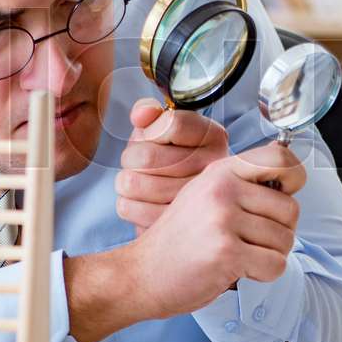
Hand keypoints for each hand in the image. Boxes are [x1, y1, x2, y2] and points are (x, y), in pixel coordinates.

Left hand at [115, 98, 229, 234]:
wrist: (187, 203)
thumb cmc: (173, 158)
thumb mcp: (165, 128)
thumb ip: (151, 113)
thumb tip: (142, 114)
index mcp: (214, 137)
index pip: (171, 124)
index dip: (150, 130)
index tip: (154, 137)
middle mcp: (213, 169)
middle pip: (145, 156)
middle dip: (132, 156)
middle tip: (142, 162)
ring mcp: (196, 203)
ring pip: (132, 182)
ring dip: (128, 179)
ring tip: (143, 180)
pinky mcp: (174, 229)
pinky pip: (128, 207)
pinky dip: (128, 203)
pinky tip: (145, 201)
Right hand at [123, 143, 306, 320]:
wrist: (141, 273)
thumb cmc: (179, 240)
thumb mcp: (204, 195)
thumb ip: (241, 183)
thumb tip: (287, 169)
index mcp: (220, 171)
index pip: (279, 158)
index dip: (294, 177)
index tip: (286, 193)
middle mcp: (223, 189)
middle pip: (291, 209)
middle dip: (281, 232)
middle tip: (254, 242)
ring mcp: (223, 219)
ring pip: (285, 240)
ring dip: (271, 255)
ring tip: (241, 256)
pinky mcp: (227, 251)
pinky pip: (275, 264)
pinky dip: (264, 274)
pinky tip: (240, 270)